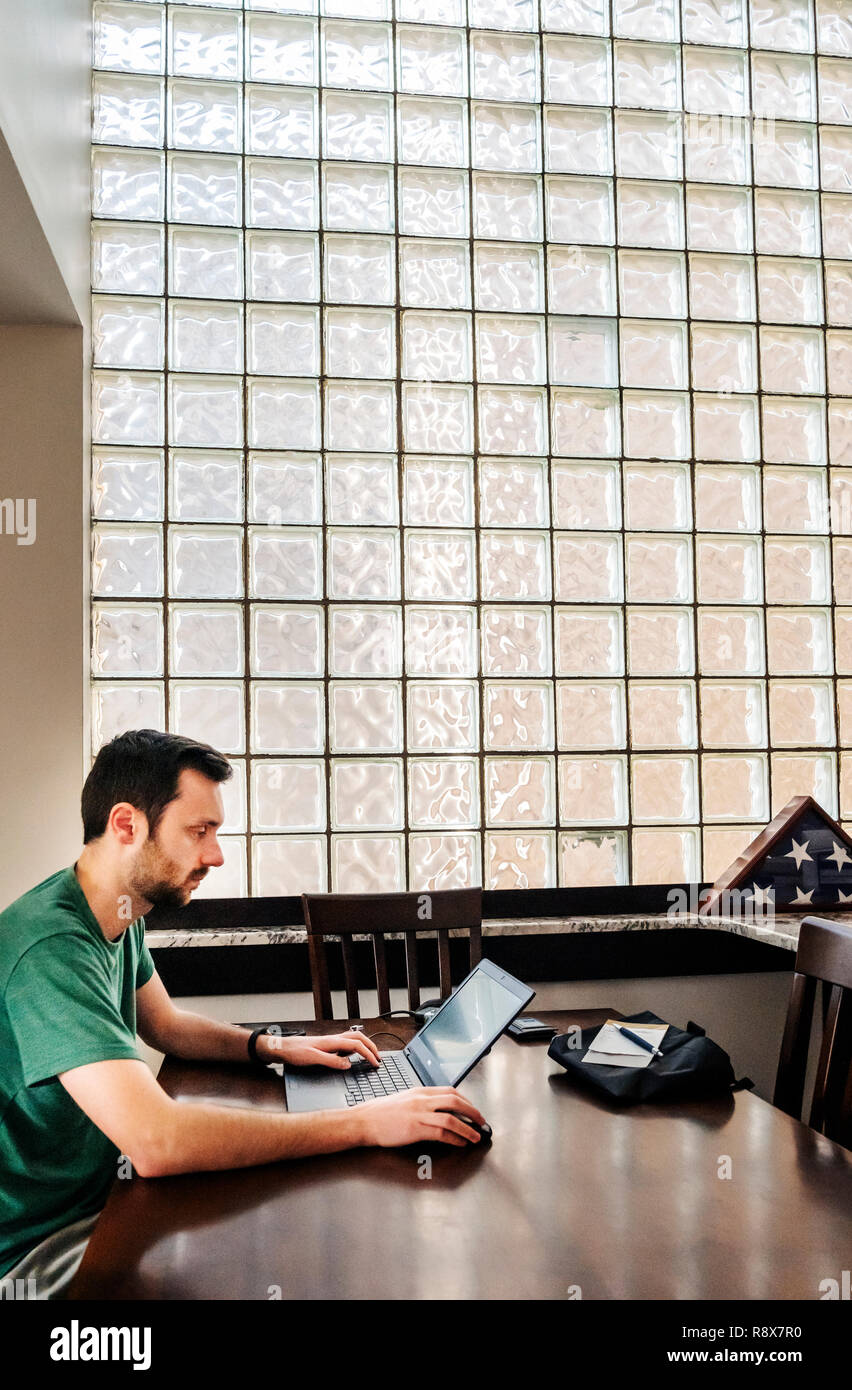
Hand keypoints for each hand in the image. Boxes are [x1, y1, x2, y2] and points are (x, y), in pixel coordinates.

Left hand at [258, 1029, 380, 1069]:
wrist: (283, 1047)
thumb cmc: (296, 1052)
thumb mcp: (313, 1059)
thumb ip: (331, 1061)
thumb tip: (348, 1064)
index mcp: (332, 1042)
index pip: (356, 1046)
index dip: (368, 1054)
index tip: (375, 1063)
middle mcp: (333, 1039)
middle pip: (359, 1038)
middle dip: (371, 1046)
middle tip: (378, 1058)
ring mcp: (331, 1041)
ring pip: (353, 1039)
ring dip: (364, 1045)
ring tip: (370, 1055)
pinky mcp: (327, 1045)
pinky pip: (346, 1043)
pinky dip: (355, 1047)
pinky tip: (353, 1057)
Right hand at [355, 1087, 486, 1147]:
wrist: (364, 1121)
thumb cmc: (381, 1112)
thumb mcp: (404, 1099)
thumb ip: (421, 1102)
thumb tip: (439, 1110)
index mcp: (420, 1091)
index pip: (449, 1091)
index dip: (466, 1101)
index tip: (473, 1109)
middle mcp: (421, 1100)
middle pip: (455, 1101)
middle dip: (472, 1112)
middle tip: (481, 1121)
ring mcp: (419, 1114)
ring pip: (451, 1118)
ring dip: (468, 1128)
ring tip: (476, 1136)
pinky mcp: (415, 1129)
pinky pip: (441, 1133)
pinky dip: (455, 1138)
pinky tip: (460, 1143)